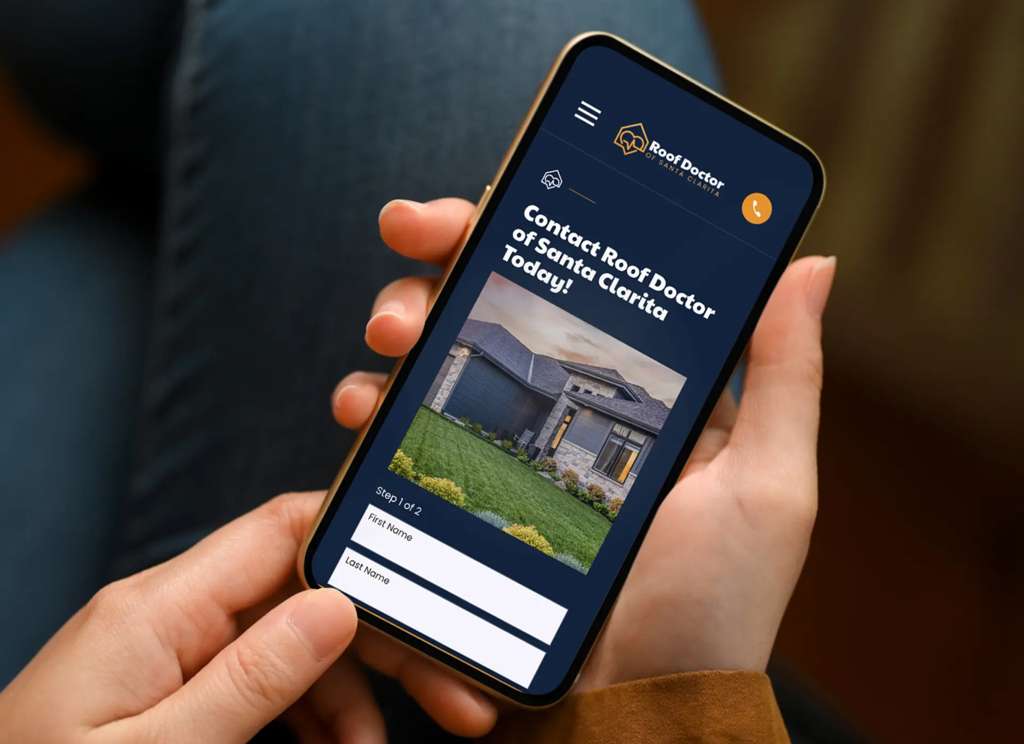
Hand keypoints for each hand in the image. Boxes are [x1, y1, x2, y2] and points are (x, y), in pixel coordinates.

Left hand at [0, 492, 496, 741]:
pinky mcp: (168, 687)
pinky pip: (258, 682)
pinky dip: (305, 716)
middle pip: (302, 594)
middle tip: (449, 693)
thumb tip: (338, 606)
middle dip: (380, 641)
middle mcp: (167, 614)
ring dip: (347, 698)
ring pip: (291, 645)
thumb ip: (252, 678)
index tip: (434, 576)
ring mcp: (168, 650)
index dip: (364, 536)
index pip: (283, 529)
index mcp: (158, 608)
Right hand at [333, 198, 835, 689]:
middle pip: (487, 295)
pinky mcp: (456, 493)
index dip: (523, 222)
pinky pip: (399, 431)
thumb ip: (782, 377)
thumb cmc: (709, 607)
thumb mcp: (765, 487)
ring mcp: (502, 446)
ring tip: (392, 339)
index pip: (575, 276)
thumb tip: (810, 264)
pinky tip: (362, 410)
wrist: (631, 707)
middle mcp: (562, 403)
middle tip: (411, 236)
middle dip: (439, 252)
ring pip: (431, 351)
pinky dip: (369, 405)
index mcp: (635, 386)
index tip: (479, 201)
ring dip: (396, 318)